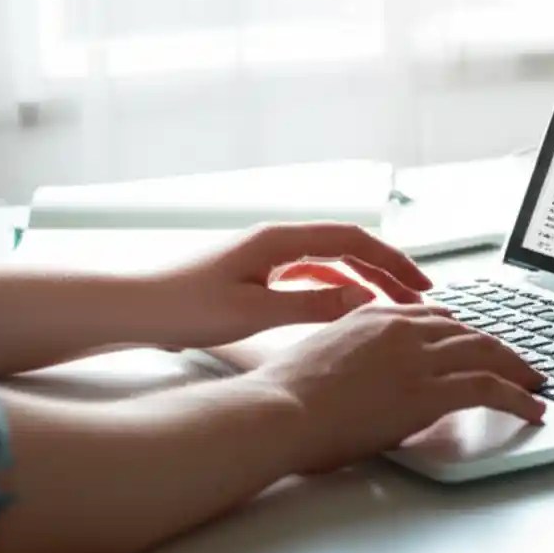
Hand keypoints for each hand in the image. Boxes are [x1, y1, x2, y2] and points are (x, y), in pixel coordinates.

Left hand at [155, 223, 432, 347]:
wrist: (133, 308)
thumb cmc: (184, 307)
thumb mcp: (254, 312)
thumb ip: (312, 305)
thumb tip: (361, 296)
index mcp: (278, 240)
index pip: (352, 239)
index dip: (391, 260)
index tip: (420, 284)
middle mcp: (275, 241)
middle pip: (346, 248)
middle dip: (386, 271)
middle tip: (419, 298)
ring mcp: (264, 257)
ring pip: (329, 264)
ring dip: (362, 281)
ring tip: (392, 307)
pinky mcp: (254, 276)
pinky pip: (308, 277)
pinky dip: (334, 290)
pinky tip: (347, 309)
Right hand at [250, 303, 546, 474]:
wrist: (280, 410)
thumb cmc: (289, 394)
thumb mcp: (325, 354)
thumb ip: (357, 352)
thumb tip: (371, 371)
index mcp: (376, 316)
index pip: (436, 317)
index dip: (463, 333)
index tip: (476, 344)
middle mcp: (403, 327)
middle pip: (469, 331)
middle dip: (500, 348)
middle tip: (519, 364)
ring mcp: (419, 356)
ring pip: (488, 353)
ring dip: (518, 370)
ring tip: (536, 385)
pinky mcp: (430, 390)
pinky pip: (490, 388)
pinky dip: (519, 397)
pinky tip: (532, 408)